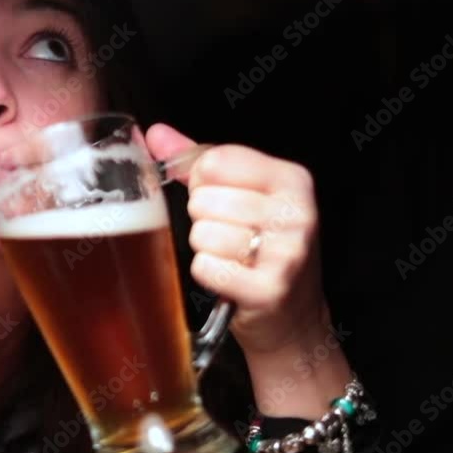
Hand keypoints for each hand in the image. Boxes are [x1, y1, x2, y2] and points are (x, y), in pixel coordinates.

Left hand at [146, 124, 329, 356]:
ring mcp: (287, 253)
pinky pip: (207, 267)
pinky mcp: (269, 289)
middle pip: (204, 199)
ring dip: (206, 248)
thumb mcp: (242, 196)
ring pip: (203, 233)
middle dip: (204, 218)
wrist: (292, 318)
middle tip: (229, 235)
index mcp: (292, 180)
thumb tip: (155, 134)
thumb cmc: (262, 251)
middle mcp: (297, 213)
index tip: (222, 199)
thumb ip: (198, 161)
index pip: (214, 161)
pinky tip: (228, 278)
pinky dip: (208, 274)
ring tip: (231, 257)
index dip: (202, 182)